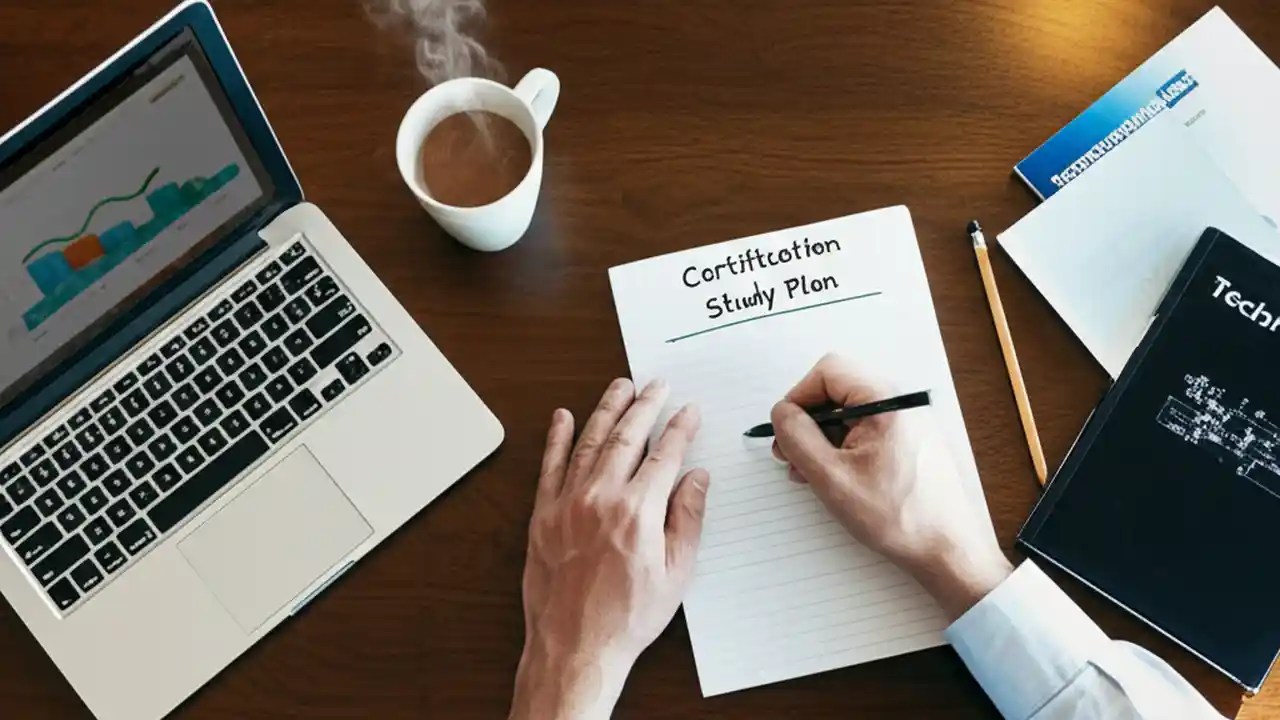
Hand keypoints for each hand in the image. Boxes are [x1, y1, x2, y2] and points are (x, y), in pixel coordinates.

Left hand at [509, 378, 708, 719]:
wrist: (575, 646)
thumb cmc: (627, 618)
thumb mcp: (676, 573)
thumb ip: (687, 518)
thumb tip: (696, 478)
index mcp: (639, 511)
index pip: (665, 455)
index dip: (680, 428)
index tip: (688, 412)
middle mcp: (601, 498)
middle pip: (627, 437)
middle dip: (646, 406)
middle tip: (657, 385)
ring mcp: (568, 503)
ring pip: (589, 442)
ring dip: (606, 410)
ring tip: (620, 387)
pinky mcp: (543, 515)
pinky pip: (550, 466)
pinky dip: (556, 438)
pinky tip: (563, 417)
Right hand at [770, 354, 1010, 619]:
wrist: (948, 550)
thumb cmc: (899, 517)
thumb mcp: (832, 477)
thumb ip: (798, 438)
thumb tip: (782, 413)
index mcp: (886, 402)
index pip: (827, 372)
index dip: (798, 398)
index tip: (784, 430)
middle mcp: (901, 403)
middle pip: (837, 391)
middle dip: (808, 422)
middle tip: (789, 455)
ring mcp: (908, 422)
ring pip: (849, 413)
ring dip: (822, 438)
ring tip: (809, 473)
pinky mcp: (910, 441)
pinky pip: (867, 430)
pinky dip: (843, 448)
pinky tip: (834, 477)